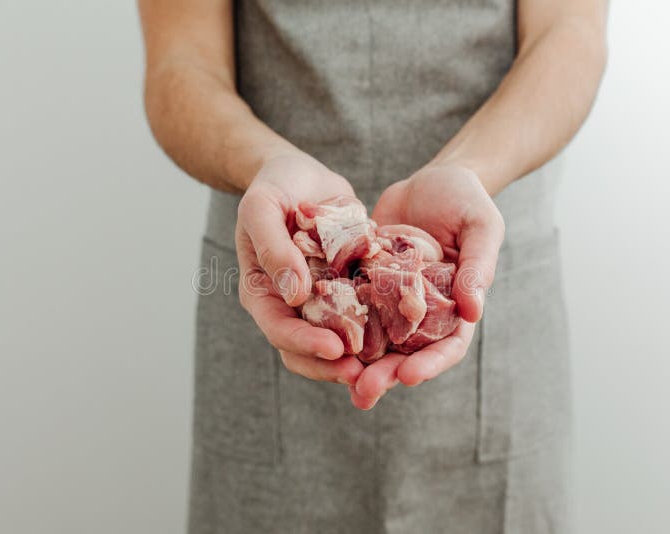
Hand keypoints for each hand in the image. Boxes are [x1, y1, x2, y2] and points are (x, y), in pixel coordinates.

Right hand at [236, 153, 364, 385]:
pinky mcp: (348, 288)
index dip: (305, 344)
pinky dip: (381, 326)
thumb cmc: (274, 186)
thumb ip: (273, 248)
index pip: (279, 329)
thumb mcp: (263, 207)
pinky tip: (407, 334)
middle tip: (364, 375)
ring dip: (360, 357)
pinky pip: (364, 313)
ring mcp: (321, 299)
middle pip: (307, 349)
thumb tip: (295, 295)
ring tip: (387, 368)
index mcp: (263, 291)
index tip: (335, 349)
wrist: (302, 174)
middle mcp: (291, 305)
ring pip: (338, 339)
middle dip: (333, 366)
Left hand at [349, 164, 504, 409]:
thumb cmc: (467, 201)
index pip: (449, 346)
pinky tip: (312, 336)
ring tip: (336, 378)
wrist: (432, 179)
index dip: (431, 364)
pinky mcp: (365, 284)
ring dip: (356, 362)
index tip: (410, 376)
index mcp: (457, 307)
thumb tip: (473, 311)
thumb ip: (478, 266)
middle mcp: (423, 312)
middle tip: (362, 391)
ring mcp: (392, 301)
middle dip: (385, 375)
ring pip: (374, 340)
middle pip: (407, 354)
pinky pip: (349, 307)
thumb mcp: (482, 227)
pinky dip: (334, 323)